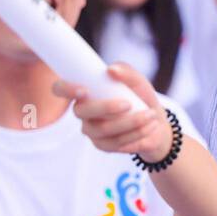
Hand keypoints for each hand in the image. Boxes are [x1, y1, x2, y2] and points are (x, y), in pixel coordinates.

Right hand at [52, 63, 171, 158]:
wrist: (155, 123)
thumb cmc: (141, 98)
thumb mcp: (138, 81)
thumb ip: (126, 72)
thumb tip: (111, 69)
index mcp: (85, 92)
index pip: (61, 88)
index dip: (66, 89)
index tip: (84, 90)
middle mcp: (82, 111)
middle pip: (82, 111)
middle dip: (106, 108)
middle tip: (129, 104)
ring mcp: (91, 130)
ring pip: (103, 129)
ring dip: (129, 122)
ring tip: (150, 115)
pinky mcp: (102, 145)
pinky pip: (115, 142)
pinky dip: (135, 134)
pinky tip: (149, 126)